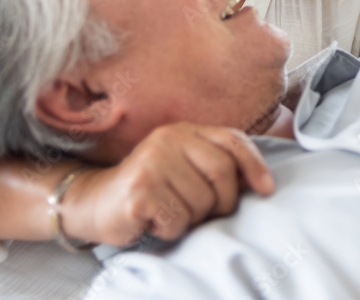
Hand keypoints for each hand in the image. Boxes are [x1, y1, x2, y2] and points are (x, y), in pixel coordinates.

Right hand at [62, 123, 274, 245]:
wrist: (93, 202)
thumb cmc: (149, 188)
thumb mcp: (183, 166)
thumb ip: (216, 164)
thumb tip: (260, 181)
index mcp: (183, 130)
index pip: (232, 140)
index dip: (255, 165)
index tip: (266, 189)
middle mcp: (167, 139)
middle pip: (223, 174)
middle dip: (221, 202)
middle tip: (201, 211)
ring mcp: (152, 163)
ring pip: (202, 202)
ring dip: (191, 218)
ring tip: (169, 211)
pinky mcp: (140, 191)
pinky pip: (179, 220)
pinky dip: (171, 229)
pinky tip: (154, 220)